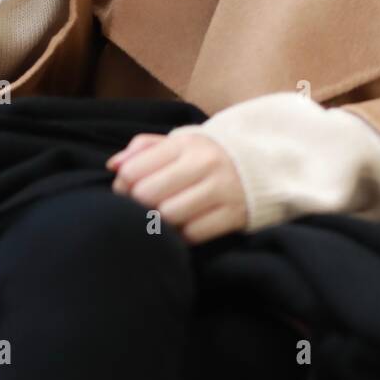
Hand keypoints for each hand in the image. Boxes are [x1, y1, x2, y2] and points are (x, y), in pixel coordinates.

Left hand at [106, 130, 247, 243]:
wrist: (265, 164)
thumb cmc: (209, 155)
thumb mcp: (180, 143)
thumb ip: (144, 149)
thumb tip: (113, 165)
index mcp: (186, 143)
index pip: (134, 169)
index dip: (122, 185)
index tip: (127, 190)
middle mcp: (204, 163)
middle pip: (147, 195)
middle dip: (138, 205)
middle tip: (144, 207)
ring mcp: (222, 189)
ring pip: (169, 216)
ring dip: (161, 222)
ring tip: (164, 218)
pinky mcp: (234, 214)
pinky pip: (193, 234)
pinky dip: (183, 235)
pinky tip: (184, 227)